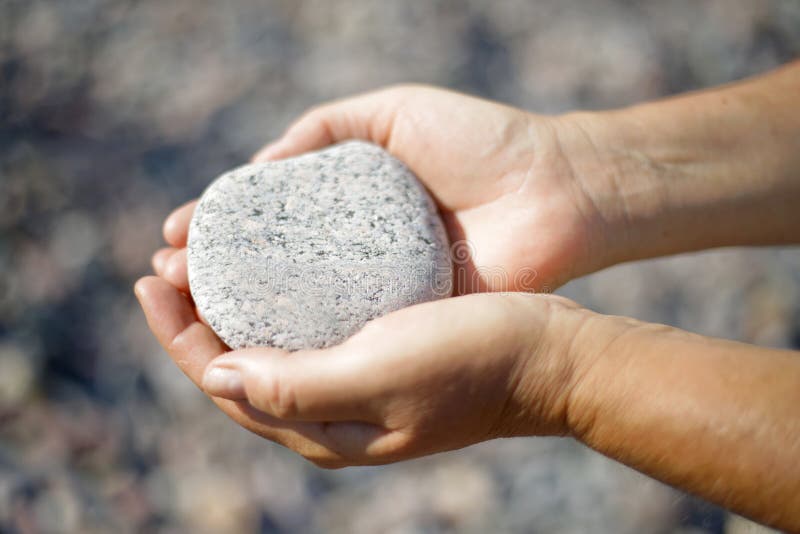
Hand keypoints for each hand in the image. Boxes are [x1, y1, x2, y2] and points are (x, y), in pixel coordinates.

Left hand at [135, 274, 594, 466]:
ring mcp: (356, 386)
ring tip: (208, 257)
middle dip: (195, 316)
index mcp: (323, 428)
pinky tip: (276, 267)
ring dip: (233, 304)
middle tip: (170, 258)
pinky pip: (308, 330)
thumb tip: (216, 373)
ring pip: (271, 346)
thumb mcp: (382, 374)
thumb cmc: (473, 361)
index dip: (179, 333)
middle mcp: (331, 412)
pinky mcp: (378, 356)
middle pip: (238, 366)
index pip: (223, 382)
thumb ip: (297, 385)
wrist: (549, 357)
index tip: (153, 276)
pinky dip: (279, 299)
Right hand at [154, 85, 624, 296]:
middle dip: (208, 280)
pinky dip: (296, 344)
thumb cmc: (482, 142)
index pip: (263, 227)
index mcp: (348, 213)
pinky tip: (248, 342)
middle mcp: (355, 260)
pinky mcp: (407, 329)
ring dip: (235, 317)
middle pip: (267, 277)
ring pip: (294, 317)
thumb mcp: (391, 114)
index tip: (172, 235)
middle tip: (165, 277)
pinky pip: (343, 342)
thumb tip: (256, 170)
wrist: (557, 189)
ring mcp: (380, 299)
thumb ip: (324, 130)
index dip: (213, 233)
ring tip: (185, 307)